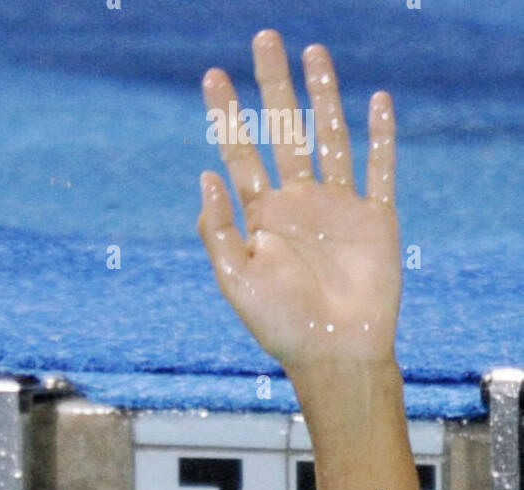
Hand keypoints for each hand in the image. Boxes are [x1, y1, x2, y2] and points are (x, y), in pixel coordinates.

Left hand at [197, 30, 399, 369]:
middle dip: (273, 87)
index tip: (213, 77)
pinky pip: (379, 167)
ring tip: (313, 53)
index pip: (240, 155)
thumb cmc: (279, 325)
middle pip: (284, 132)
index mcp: (261, 217)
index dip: (227, 116)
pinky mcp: (375, 217)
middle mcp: (298, 204)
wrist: (334, 352)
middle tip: (264, 39)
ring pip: (330, 137)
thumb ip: (217, 229)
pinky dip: (380, 135)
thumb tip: (205, 175)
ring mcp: (337, 207)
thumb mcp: (234, 278)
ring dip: (323, 96)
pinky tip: (377, 101)